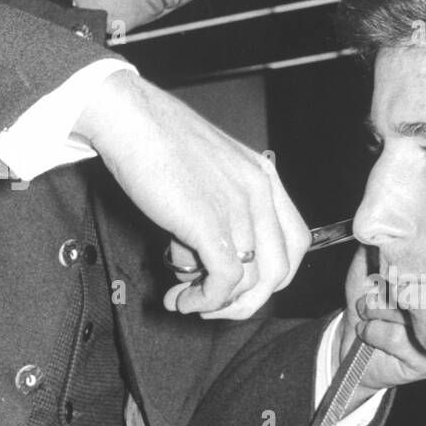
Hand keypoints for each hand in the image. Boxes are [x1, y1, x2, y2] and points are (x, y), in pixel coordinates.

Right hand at [76, 76, 310, 318]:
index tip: (241, 287)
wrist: (130, 118)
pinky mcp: (211, 223)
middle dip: (248, 300)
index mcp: (264, 178)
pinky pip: (226, 280)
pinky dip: (206, 300)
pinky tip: (183, 299)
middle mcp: (260, 192)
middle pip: (280, 268)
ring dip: (221, 305)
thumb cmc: (157, 141)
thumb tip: (200, 260)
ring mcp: (239, 207)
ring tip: (189, 303)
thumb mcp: (208, 174)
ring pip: (254, 281)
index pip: (295, 242)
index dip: (271, 275)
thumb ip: (217, 213)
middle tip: (215, 306)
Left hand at [336, 246, 425, 410]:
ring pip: (409, 314)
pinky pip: (400, 338)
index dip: (402, 269)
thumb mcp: (366, 271)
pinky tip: (369, 334)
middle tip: (369, 300)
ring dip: (376, 314)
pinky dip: (375, 333)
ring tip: (367, 316)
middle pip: (421, 289)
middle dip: (384, 292)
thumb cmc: (363, 311)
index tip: (381, 276)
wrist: (348, 351)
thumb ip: (378, 247)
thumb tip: (385, 223)